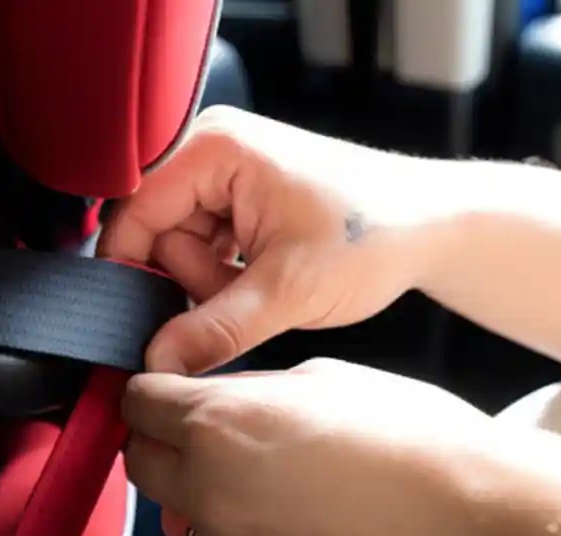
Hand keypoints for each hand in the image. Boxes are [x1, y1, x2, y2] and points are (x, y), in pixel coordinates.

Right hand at [99, 106, 434, 374]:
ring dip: (213, 282)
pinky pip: (205, 247)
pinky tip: (267, 280)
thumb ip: (217, 329)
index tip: (140, 323)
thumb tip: (158, 362)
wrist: (429, 226)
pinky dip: (228, 276)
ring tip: (267, 287)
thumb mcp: (289, 291)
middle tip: (245, 296)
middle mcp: (211, 150)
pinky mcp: (240, 198)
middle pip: (155, 232)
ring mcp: (226, 173)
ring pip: (179, 247)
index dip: (131, 270)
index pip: (134, 211)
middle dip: (191, 279)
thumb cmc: (372, 235)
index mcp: (213, 149)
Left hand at [122, 358, 493, 535]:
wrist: (472, 522)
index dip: (153, 388)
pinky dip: (243, 526)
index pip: (137, 402)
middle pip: (142, 465)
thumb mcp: (325, 378)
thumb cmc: (413, 436)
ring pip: (181, 515)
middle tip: (206, 424)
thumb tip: (227, 400)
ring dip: (200, 489)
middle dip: (161, 441)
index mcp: (217, 424)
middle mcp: (209, 491)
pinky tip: (299, 509)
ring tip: (262, 470)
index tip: (172, 386)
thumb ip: (254, 390)